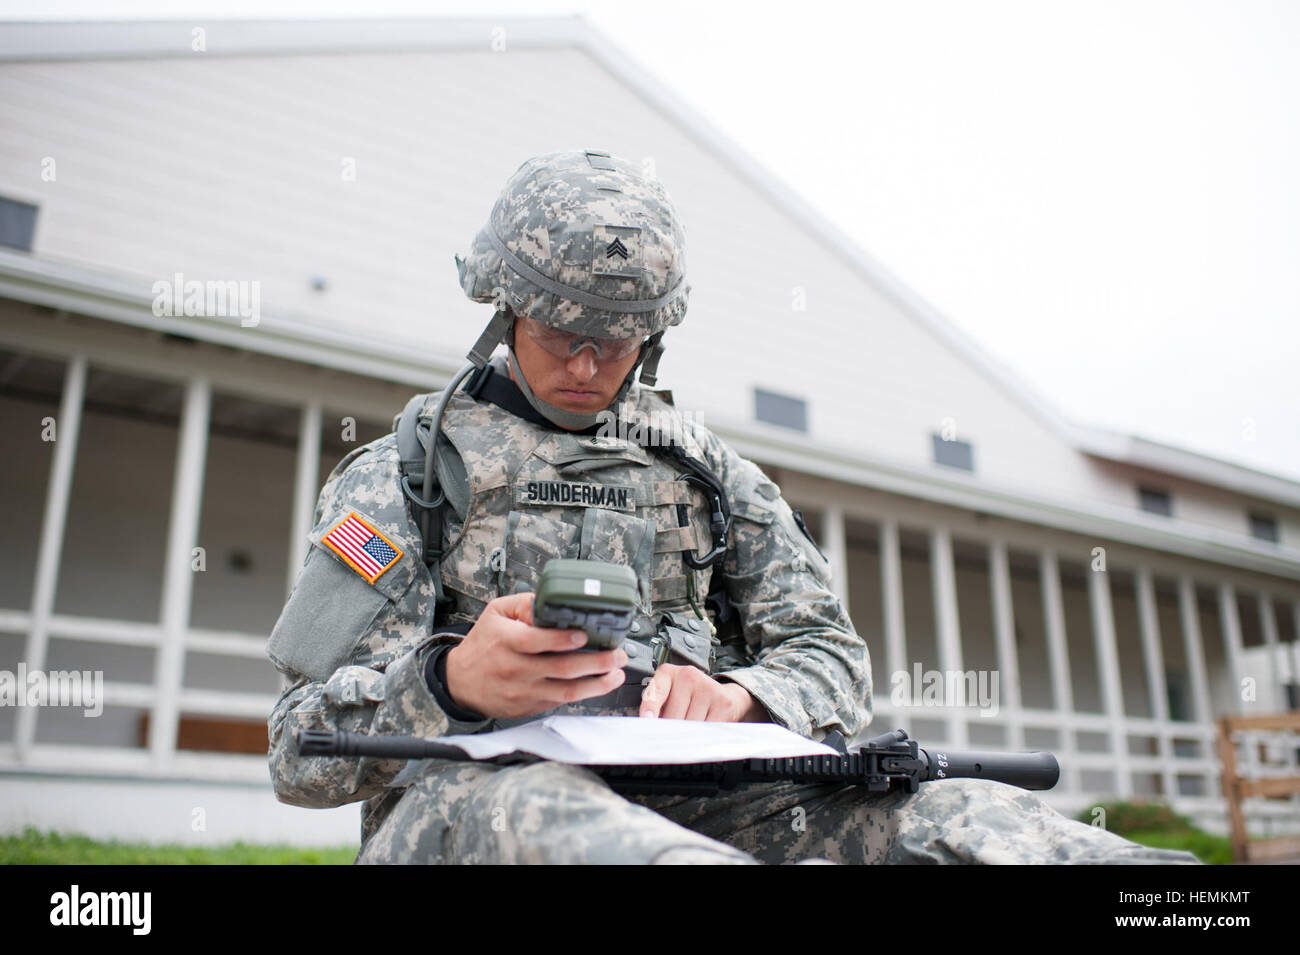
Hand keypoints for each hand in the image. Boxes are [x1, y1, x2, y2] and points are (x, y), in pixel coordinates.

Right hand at [444, 591, 627, 718]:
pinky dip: (582, 694)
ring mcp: (524, 691)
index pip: (537, 641)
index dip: (563, 640)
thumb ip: (524, 604)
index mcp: (507, 641)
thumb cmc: (482, 645)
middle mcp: (516, 668)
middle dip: (595, 663)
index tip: (584, 635)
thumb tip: (551, 601)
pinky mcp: (529, 706)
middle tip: (616, 655)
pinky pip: (560, 701)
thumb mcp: (496, 613)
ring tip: (616, 674)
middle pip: (561, 668)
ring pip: (566, 691)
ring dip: (596, 684)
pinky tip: (598, 684)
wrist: (460, 682)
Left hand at [638, 664, 768, 721]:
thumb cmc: (688, 697)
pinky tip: (703, 727)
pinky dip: (703, 735)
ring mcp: (707, 688)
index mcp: (668, 673)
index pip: (657, 690)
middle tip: (673, 731)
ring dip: (688, 734)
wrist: (721, 694)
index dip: (650, 706)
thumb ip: (656, 708)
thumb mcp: (668, 695)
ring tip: (690, 726)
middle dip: (671, 730)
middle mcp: (688, 676)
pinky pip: (708, 729)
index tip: (647, 719)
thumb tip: (649, 728)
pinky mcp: (722, 701)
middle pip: (673, 716)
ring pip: (691, 725)